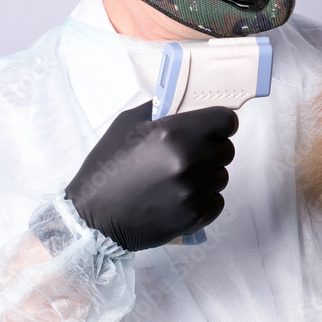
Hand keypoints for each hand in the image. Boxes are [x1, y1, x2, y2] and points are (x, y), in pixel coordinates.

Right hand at [66, 100, 236, 250]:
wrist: (93, 217)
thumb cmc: (107, 167)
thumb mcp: (128, 124)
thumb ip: (162, 109)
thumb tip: (186, 103)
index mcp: (176, 132)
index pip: (227, 121)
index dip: (220, 124)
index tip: (210, 129)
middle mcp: (191, 160)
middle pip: (226, 149)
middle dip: (210, 150)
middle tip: (186, 156)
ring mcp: (195, 190)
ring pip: (221, 176)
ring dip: (206, 176)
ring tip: (175, 180)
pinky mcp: (196, 215)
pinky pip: (217, 200)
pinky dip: (203, 200)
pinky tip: (178, 198)